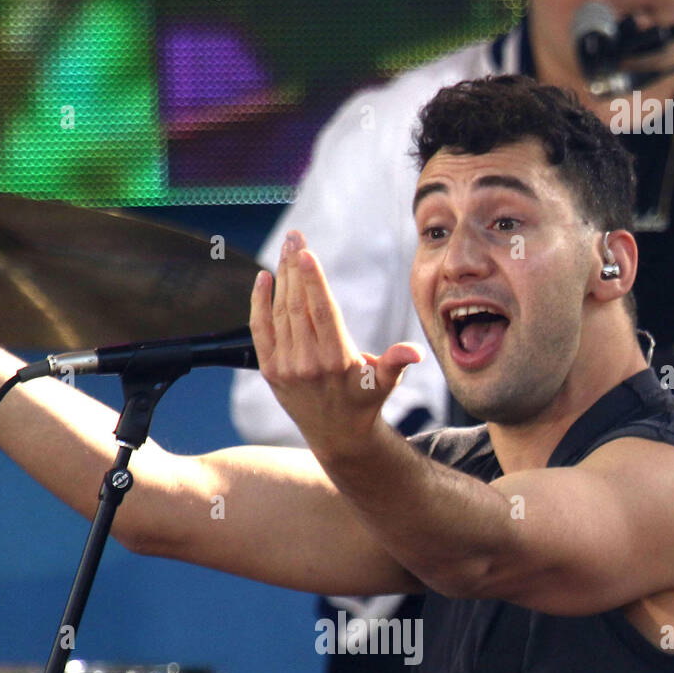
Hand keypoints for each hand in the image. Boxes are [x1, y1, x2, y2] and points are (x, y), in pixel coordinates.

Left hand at [248, 229, 420, 455]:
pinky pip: (261, 329)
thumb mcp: (384, 382)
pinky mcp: (270, 371)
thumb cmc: (365, 400)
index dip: (312, 280)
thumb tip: (414, 353)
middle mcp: (308, 363)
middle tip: (296, 236)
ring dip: (282, 277)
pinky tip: (263, 278)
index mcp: (337, 361)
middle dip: (295, 267)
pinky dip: (259, 302)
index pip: (322, 312)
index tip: (305, 252)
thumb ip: (397, 362)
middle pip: (298, 305)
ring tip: (286, 248)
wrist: (336, 436)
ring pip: (281, 312)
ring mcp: (286, 367)